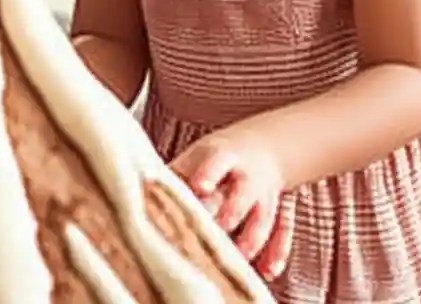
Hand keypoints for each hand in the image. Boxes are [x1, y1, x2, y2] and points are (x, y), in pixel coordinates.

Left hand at [170, 128, 292, 280]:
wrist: (265, 147)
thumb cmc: (216, 158)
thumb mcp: (196, 155)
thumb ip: (174, 174)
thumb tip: (138, 189)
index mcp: (224, 156)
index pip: (217, 163)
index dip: (208, 174)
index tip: (200, 185)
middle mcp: (248, 177)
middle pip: (242, 195)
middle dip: (231, 212)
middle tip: (217, 228)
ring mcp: (264, 196)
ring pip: (263, 219)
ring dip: (252, 239)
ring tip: (237, 259)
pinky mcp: (276, 213)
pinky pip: (282, 234)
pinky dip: (277, 253)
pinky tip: (268, 271)